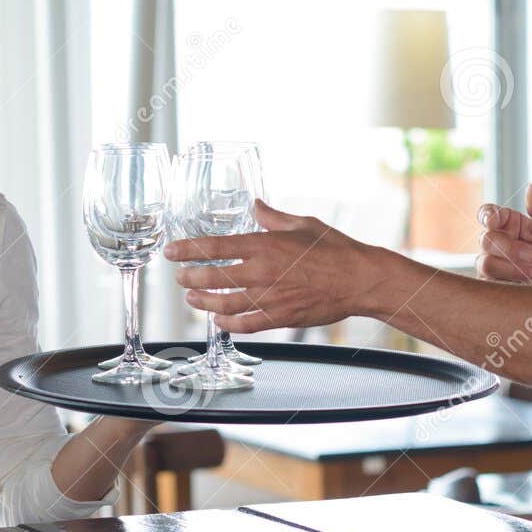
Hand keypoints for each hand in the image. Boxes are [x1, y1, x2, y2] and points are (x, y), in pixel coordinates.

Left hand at [163, 200, 381, 332]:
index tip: (172, 252)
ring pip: (225, 304)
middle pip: (213, 278)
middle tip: (180, 277)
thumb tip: (257, 206)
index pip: (215, 246)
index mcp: (265, 245)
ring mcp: (270, 297)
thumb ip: (274, 217)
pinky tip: (219, 321)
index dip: (188, 249)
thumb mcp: (303, 224)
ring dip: (203, 302)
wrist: (359, 279)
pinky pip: (247, 325)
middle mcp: (262, 272)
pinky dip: (228, 325)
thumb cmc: (335, 249)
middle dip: (190, 277)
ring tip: (192, 299)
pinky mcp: (281, 317)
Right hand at [475, 181, 531, 283]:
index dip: (487, 216)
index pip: (487, 214)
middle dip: (510, 249)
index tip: (493, 221)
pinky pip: (490, 285)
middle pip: (486, 240)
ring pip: (486, 264)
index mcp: (505, 223)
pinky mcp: (491, 286)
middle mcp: (493, 242)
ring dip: (512, 269)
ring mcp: (490, 264)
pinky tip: (529, 286)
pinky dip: (510, 283)